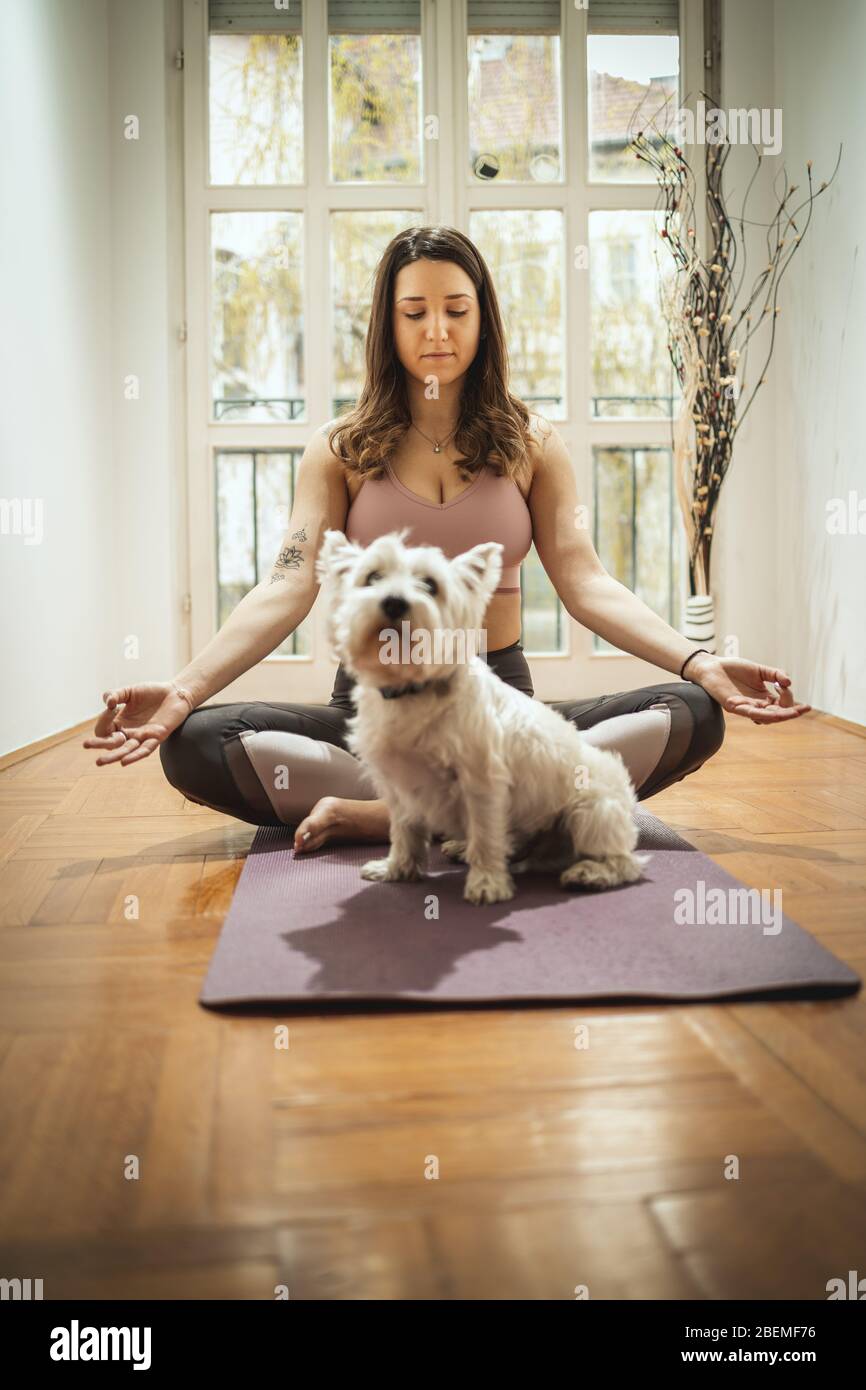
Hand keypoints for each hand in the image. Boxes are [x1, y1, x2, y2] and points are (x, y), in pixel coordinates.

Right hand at [82, 682, 195, 765]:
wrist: (174, 693)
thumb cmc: (150, 693)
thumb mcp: (129, 692)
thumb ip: (116, 695)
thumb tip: (107, 703)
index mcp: (120, 723)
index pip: (105, 728)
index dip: (104, 719)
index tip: (111, 706)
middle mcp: (129, 733)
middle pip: (111, 743)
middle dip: (99, 744)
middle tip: (86, 744)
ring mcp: (143, 736)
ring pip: (126, 750)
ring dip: (113, 756)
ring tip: (99, 761)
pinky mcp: (157, 737)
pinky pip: (145, 749)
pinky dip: (135, 756)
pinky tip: (124, 762)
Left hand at [686, 655, 811, 723]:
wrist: (712, 666)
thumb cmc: (734, 669)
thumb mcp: (759, 670)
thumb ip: (775, 674)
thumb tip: (789, 682)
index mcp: (763, 698)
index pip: (782, 704)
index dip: (788, 697)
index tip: (784, 683)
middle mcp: (756, 706)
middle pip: (777, 714)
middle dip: (791, 713)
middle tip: (804, 709)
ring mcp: (745, 708)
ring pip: (766, 717)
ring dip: (780, 716)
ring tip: (793, 713)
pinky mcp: (734, 707)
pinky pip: (750, 713)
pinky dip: (762, 714)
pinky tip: (773, 712)